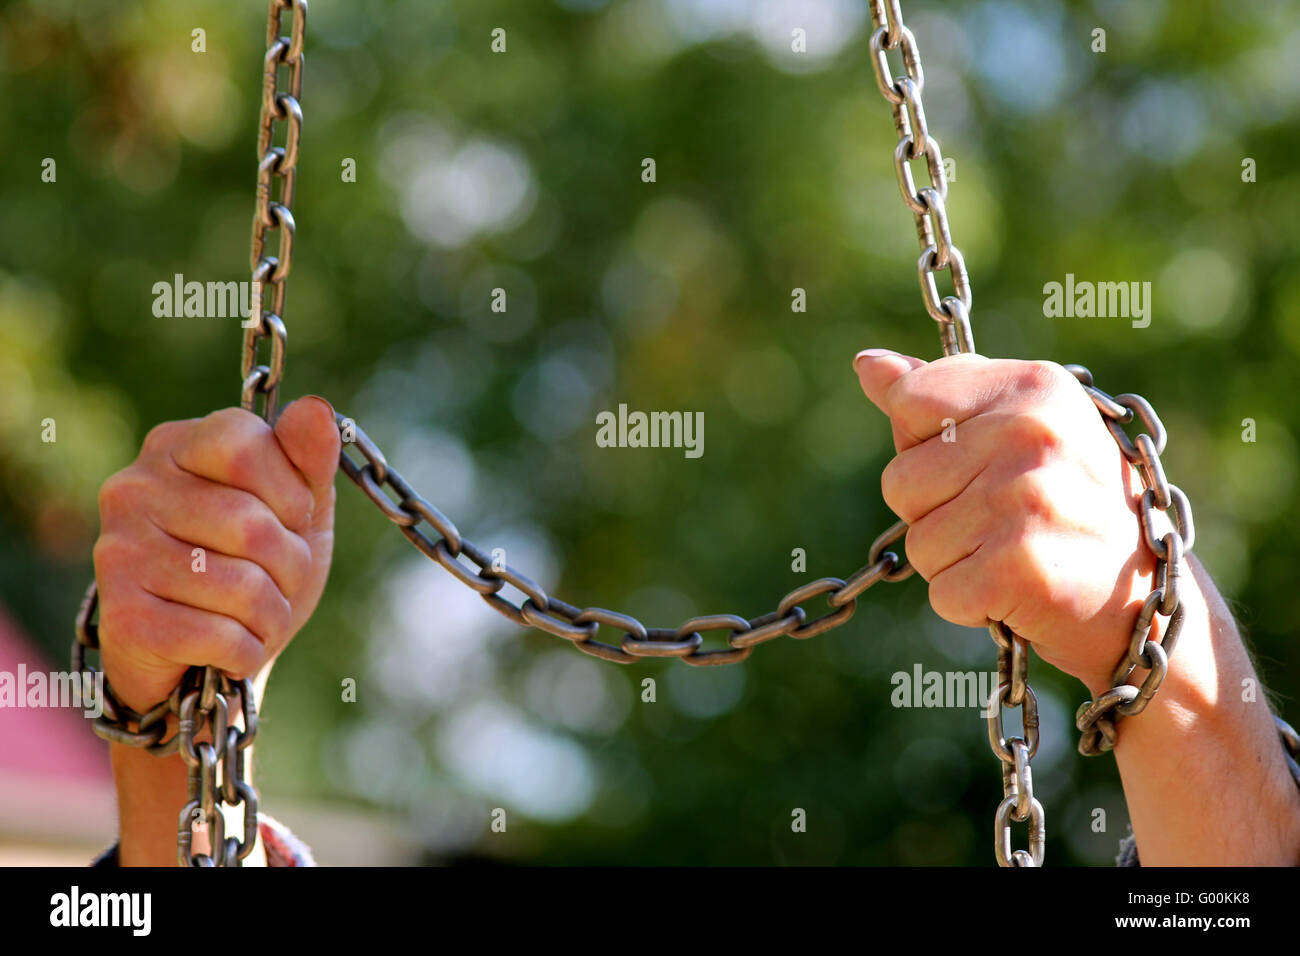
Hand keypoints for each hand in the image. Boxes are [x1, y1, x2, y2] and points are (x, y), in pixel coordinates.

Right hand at [93, 398, 340, 712]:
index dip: (289, 491)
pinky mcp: (121, 617)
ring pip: (241, 585)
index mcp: (174, 446)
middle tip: (283, 582)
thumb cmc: (253, 568)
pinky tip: (237, 648)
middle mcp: (133, 489)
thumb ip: (307, 458)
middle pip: (251, 524)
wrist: (199, 656)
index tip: (293, 519)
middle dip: (291, 565)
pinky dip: (248, 650)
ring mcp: (119, 552)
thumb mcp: (294, 508)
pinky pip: (219, 635)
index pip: (243, 442)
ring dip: (273, 614)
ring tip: (262, 617)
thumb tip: (316, 408)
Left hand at [854, 349, 1159, 695]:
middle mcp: (1032, 434)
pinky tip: (1018, 591)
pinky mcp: (1019, 567)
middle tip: (1004, 521)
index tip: (979, 462)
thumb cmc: (1070, 505)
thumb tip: (867, 364)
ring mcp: (1026, 499)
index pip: (910, 399)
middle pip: (900, 479)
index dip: (926, 445)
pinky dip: (970, 603)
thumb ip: (940, 394)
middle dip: (936, 512)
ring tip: (1013, 553)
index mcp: (1033, 386)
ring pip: (917, 541)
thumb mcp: (1019, 428)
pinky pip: (941, 590)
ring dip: (954, 562)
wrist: (1148, 602)